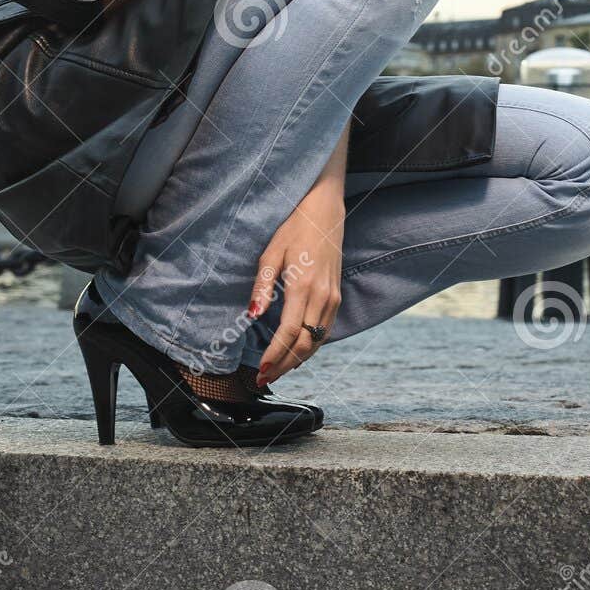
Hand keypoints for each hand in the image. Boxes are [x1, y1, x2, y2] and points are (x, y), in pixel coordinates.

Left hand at [250, 184, 344, 385]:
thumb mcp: (271, 253)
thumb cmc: (294, 228)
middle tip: (264, 379)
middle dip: (283, 365)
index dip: (274, 356)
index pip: (288, 333)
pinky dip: (310, 347)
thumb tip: (252, 316)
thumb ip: (262, 287)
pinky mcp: (336, 296)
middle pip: (304, 344)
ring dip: (297, 360)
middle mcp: (321, 296)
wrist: (325, 211)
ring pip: (317, 341)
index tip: (260, 371)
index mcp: (302, 286)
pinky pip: (324, 331)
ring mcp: (332, 297)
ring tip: (276, 371)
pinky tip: (296, 354)